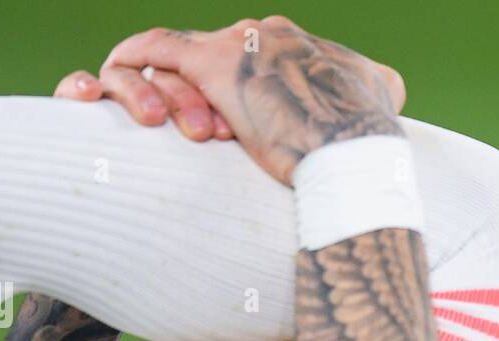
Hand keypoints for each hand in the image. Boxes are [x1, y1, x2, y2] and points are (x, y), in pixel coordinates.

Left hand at [73, 17, 405, 184]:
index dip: (246, 100)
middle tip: (216, 144)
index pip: (260, 62)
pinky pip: (156, 49)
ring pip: (191, 59)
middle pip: (222, 58)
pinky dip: (134, 61)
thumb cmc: (369, 141)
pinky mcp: (212, 63)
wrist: (356, 149)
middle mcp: (272, 33)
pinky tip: (111, 79)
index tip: (245, 136)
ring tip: (178, 131)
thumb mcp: (381, 101)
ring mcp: (241, 44)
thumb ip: (374, 87)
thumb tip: (387, 89)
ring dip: (181, 96)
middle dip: (212, 101)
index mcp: (305, 46)